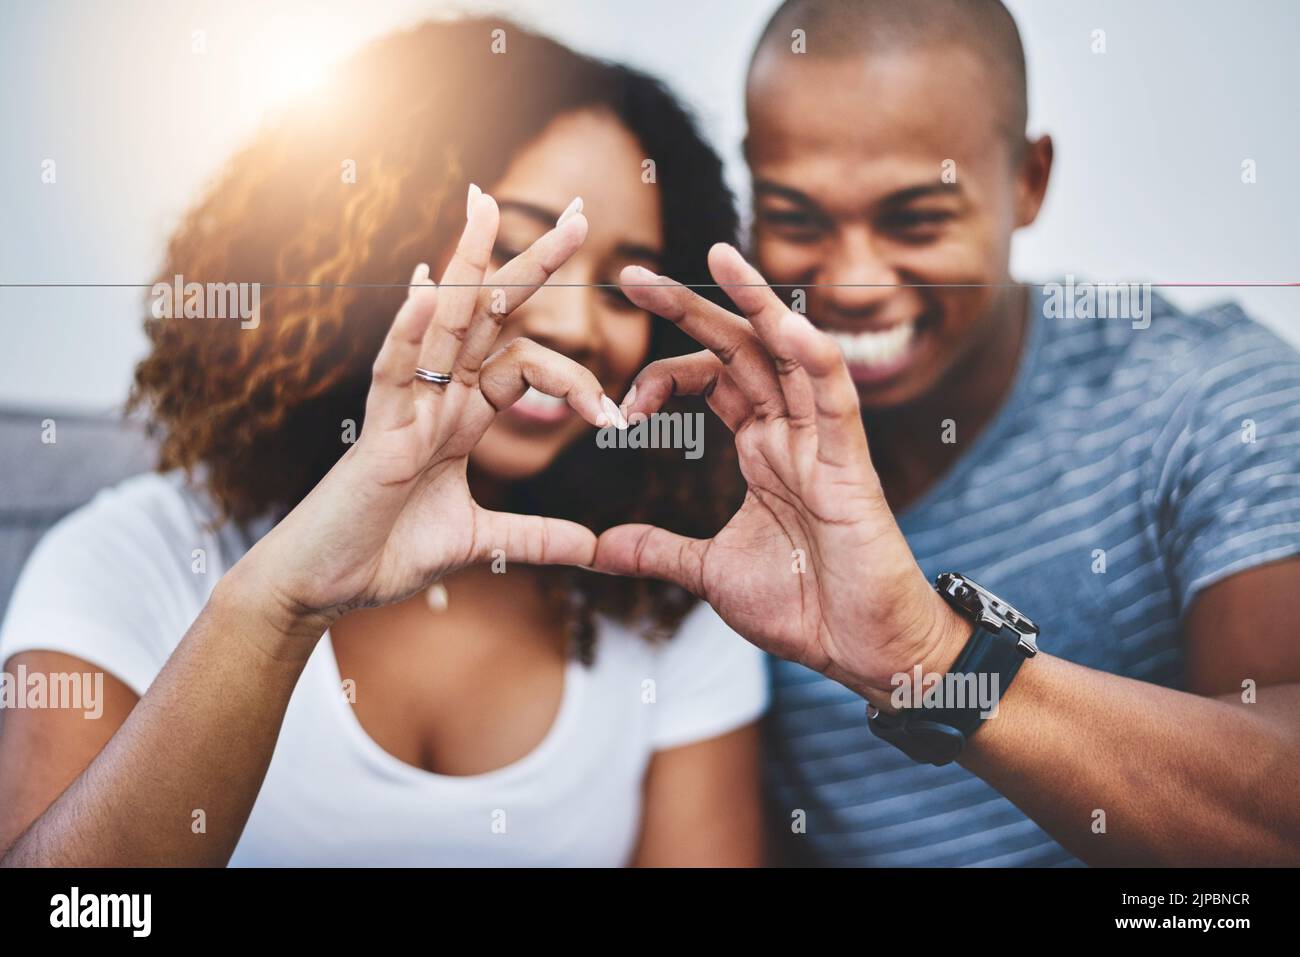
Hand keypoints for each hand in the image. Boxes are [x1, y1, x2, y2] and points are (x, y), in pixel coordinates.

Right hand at [232, 189, 613, 636]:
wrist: (323, 586)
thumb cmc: (385, 554)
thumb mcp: (482, 543)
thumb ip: (537, 536)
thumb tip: (594, 547)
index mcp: (459, 417)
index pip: (523, 360)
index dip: (575, 372)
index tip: (616, 418)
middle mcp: (434, 399)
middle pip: (488, 316)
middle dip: (531, 264)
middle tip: (578, 215)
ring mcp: (404, 409)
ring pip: (439, 323)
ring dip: (465, 264)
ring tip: (486, 206)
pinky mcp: (377, 435)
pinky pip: (392, 373)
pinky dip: (407, 331)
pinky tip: (424, 289)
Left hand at [591, 243, 968, 703]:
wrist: (860, 650)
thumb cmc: (804, 606)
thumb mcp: (709, 572)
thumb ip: (658, 549)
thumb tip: (600, 548)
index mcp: (762, 448)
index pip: (711, 377)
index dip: (661, 373)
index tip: (618, 407)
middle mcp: (791, 432)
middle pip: (741, 348)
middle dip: (690, 307)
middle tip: (633, 275)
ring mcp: (822, 444)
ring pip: (791, 353)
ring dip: (756, 303)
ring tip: (717, 255)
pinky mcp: (851, 468)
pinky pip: (836, 400)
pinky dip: (815, 358)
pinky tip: (787, 325)